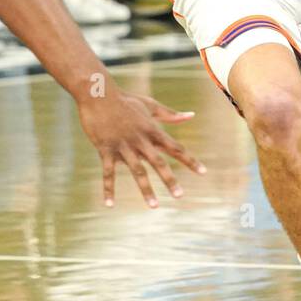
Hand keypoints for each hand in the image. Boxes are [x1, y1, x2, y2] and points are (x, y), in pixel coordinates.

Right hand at [78, 90, 205, 207]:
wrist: (98, 94)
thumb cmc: (125, 99)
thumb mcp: (150, 105)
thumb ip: (170, 114)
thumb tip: (191, 115)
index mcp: (152, 130)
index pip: (175, 148)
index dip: (189, 160)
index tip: (203, 173)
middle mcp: (140, 139)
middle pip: (158, 162)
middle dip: (169, 180)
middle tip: (179, 196)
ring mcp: (123, 145)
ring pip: (137, 171)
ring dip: (146, 189)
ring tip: (154, 206)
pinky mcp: (105, 149)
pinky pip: (108, 173)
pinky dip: (108, 189)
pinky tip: (109, 204)